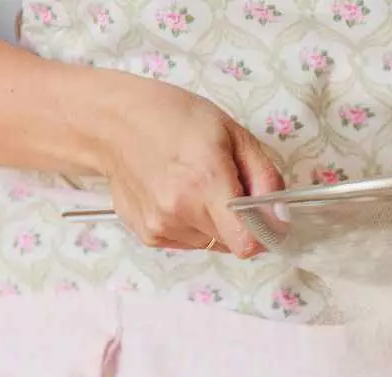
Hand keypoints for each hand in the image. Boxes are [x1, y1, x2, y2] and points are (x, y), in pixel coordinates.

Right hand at [96, 72, 282, 255]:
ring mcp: (161, 227)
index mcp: (206, 183)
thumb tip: (281, 215)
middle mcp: (180, 211)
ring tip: (194, 186)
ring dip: (213, 223)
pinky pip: (188, 241)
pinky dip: (190, 225)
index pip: (247, 243)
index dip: (263, 234)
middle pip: (232, 242)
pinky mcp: (148, 235)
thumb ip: (265, 176)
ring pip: (210, 243)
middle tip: (223, 186)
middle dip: (238, 221)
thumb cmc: (172, 118)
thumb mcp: (232, 133)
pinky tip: (176, 195)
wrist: (110, 122)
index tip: (263, 218)